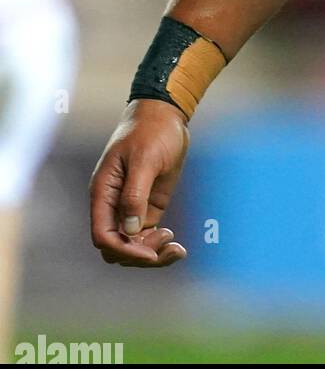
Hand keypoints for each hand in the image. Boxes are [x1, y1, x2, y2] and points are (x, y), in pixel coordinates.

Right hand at [89, 99, 189, 267]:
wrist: (165, 114)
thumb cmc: (151, 130)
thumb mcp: (144, 159)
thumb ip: (135, 194)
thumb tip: (130, 229)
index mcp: (103, 193)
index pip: (103, 236)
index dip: (123, 250)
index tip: (150, 253)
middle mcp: (113, 205)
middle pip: (117, 248)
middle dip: (140, 255)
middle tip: (170, 246)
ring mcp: (131, 207)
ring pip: (132, 246)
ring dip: (152, 254)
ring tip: (178, 249)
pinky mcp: (148, 206)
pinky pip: (146, 236)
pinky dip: (159, 245)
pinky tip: (176, 244)